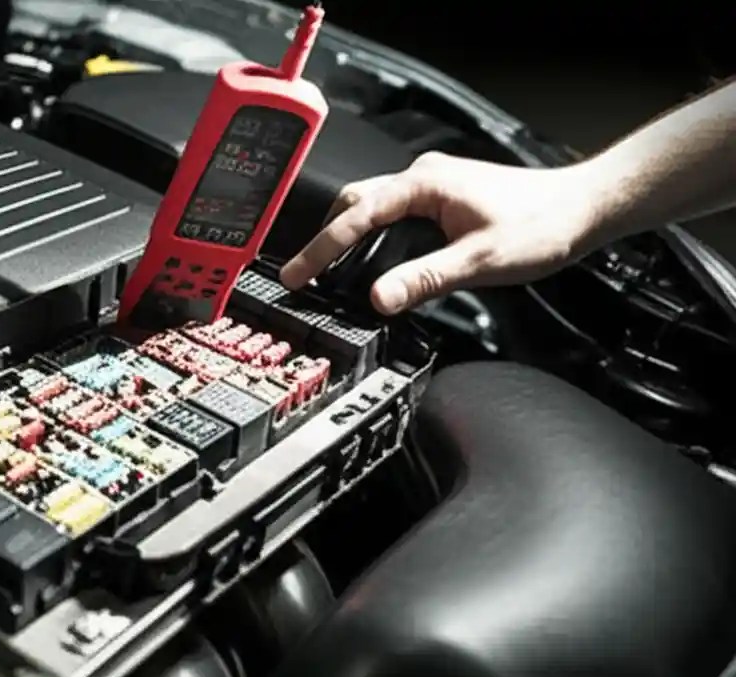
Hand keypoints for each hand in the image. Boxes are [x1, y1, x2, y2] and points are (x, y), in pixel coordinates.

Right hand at [278, 152, 607, 314]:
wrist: (584, 206)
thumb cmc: (543, 225)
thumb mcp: (478, 261)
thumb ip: (423, 280)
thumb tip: (377, 299)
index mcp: (424, 183)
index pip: (356, 217)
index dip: (321, 250)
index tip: (295, 274)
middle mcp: (424, 175)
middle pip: (354, 202)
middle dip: (324, 238)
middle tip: (303, 274)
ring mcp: (434, 182)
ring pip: (372, 204)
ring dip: (347, 234)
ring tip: (327, 268)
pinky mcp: (443, 194)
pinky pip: (392, 210)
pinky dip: (371, 232)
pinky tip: (372, 255)